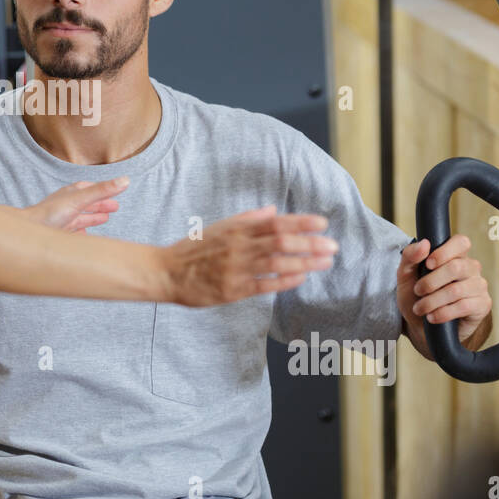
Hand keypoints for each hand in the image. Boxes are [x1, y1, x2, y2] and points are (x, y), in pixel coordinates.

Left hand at [24, 177, 127, 232]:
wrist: (29, 233)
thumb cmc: (50, 214)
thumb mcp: (80, 199)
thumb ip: (102, 191)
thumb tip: (125, 180)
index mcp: (71, 194)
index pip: (90, 188)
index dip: (103, 189)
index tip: (115, 189)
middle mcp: (66, 205)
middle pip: (87, 203)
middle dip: (101, 203)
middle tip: (115, 206)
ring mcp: (62, 219)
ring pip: (81, 217)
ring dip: (94, 217)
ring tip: (105, 218)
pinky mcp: (59, 233)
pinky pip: (73, 232)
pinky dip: (82, 232)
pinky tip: (86, 236)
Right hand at [161, 205, 336, 306]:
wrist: (166, 272)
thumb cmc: (194, 249)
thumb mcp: (219, 227)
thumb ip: (248, 218)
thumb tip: (274, 210)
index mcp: (236, 229)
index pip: (275, 222)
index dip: (300, 222)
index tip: (322, 223)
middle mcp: (238, 246)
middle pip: (281, 241)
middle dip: (310, 243)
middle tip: (333, 245)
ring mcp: (236, 268)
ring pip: (277, 262)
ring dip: (304, 261)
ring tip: (325, 261)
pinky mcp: (232, 289)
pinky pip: (264, 284)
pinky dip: (285, 280)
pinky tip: (301, 277)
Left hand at [397, 235, 491, 358]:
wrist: (421, 326)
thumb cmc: (416, 296)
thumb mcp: (406, 275)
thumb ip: (410, 256)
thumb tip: (424, 243)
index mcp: (455, 255)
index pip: (461, 242)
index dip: (444, 252)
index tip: (428, 264)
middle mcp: (471, 268)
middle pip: (456, 267)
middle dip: (430, 282)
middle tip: (418, 291)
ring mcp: (479, 286)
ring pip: (457, 290)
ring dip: (432, 301)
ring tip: (420, 308)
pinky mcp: (482, 305)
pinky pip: (464, 306)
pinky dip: (443, 313)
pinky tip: (432, 317)